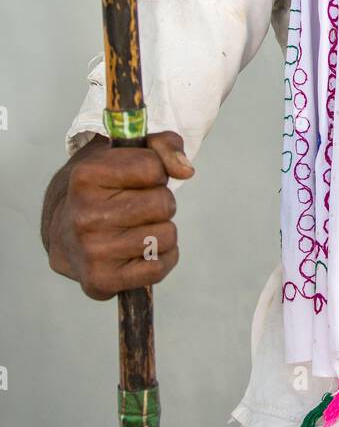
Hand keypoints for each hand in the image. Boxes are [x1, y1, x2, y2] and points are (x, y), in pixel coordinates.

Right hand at [48, 131, 194, 299]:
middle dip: (160, 203)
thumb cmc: (105, 188)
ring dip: (162, 230)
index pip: (154, 169)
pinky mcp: (100, 281)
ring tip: (136, 228)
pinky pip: (159, 267)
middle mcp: (84, 215)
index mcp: (85, 176)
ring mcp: (91, 251)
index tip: (136, 179)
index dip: (155, 173)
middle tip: (137, 207)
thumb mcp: (128, 153)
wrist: (64, 231)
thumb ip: (164, 146)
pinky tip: (141, 251)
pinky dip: (161, 258)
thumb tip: (186, 170)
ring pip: (166, 235)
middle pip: (163, 203)